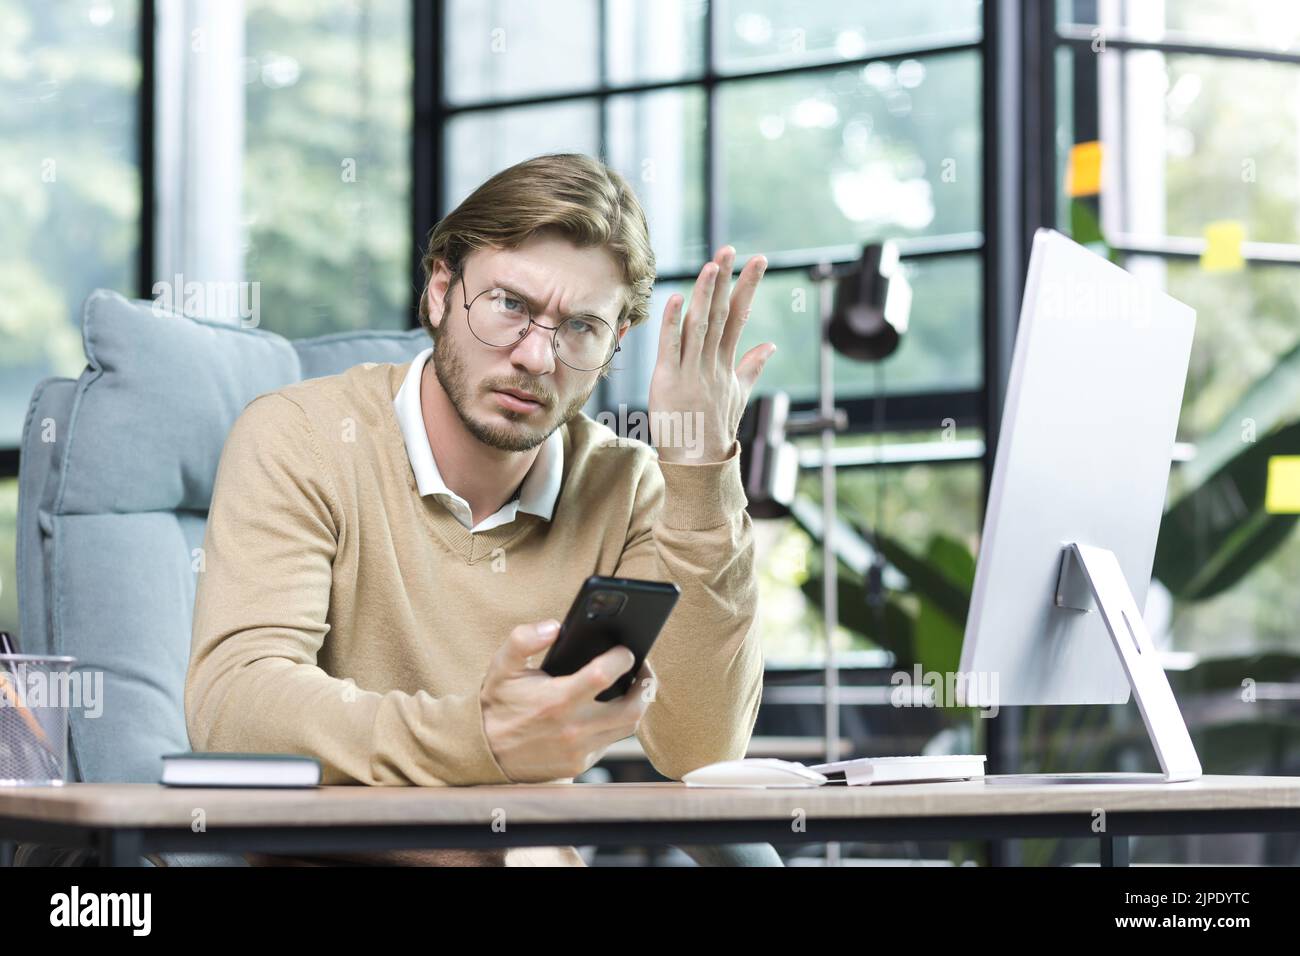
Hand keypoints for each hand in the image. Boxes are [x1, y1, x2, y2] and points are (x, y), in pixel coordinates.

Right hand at [480, 620, 655, 782]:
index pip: (604, 676)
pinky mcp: (579, 764)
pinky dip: (615, 723)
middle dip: (646, 686)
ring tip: (634, 686)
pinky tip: (611, 707)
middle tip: (644, 669)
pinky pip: (609, 741)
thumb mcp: (502, 667)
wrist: (484, 752)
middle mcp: (572, 729)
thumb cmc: (498, 704)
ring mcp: (578, 751)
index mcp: (556, 701)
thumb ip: (523, 640)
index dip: (622, 658)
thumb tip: (554, 626)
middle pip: (631, 709)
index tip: (626, 650)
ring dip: (636, 705)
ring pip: (626, 728)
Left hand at [649, 245, 774, 463]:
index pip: (740, 318)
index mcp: (727, 365)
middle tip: (732, 249)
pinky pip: (672, 347)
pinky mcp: (669, 381)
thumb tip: (770, 346)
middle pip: (723, 315)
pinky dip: (673, 322)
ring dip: (705, 294)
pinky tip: (676, 298)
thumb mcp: (737, 396)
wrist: (700, 463)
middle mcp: (712, 364)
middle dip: (728, 280)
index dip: (747, 288)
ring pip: (700, 325)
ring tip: (712, 265)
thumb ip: (752, 367)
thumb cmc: (714, 430)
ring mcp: (692, 372)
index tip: (757, 261)